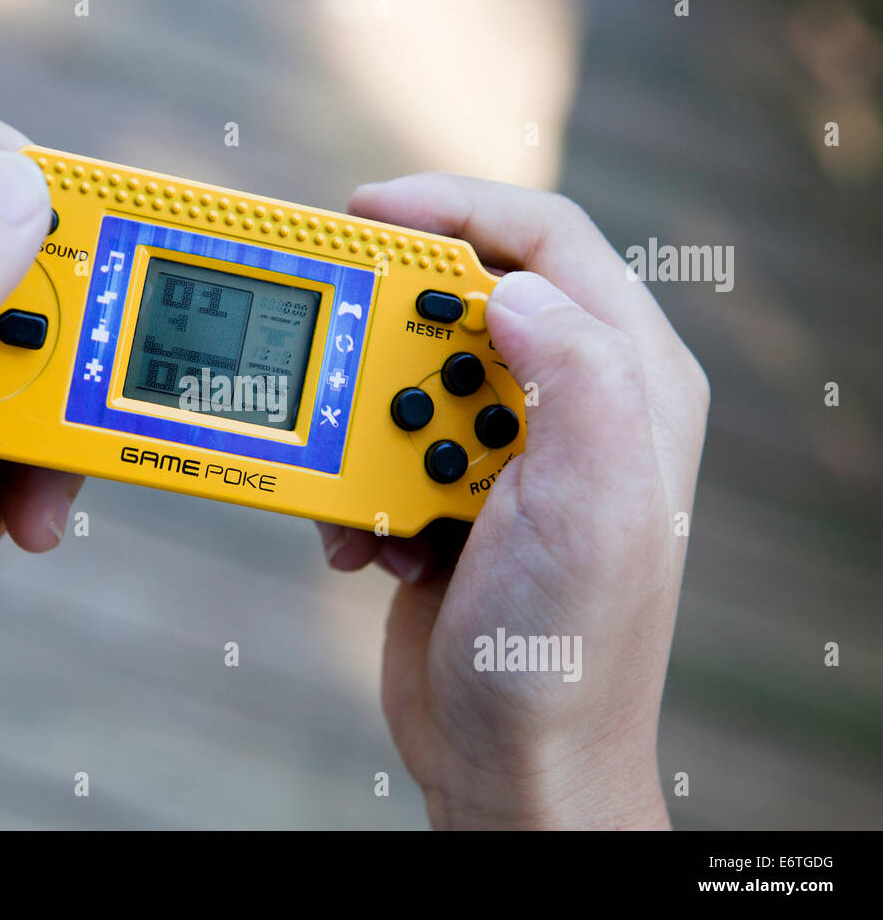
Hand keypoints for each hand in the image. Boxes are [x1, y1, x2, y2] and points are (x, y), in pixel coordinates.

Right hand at [318, 174, 708, 828]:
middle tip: (336, 363)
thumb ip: (571, 371)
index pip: (546, 240)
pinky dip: (350, 487)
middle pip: (459, 299)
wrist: (510, 758)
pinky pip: (379, 449)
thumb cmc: (562, 647)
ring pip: (403, 376)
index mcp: (627, 381)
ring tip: (361, 490)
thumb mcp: (588, 501)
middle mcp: (570, 403)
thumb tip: (508, 287)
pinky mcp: (449, 496)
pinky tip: (364, 543)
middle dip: (385, 331)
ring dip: (359, 427)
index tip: (365, 210)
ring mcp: (505, 452)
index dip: (456, 206)